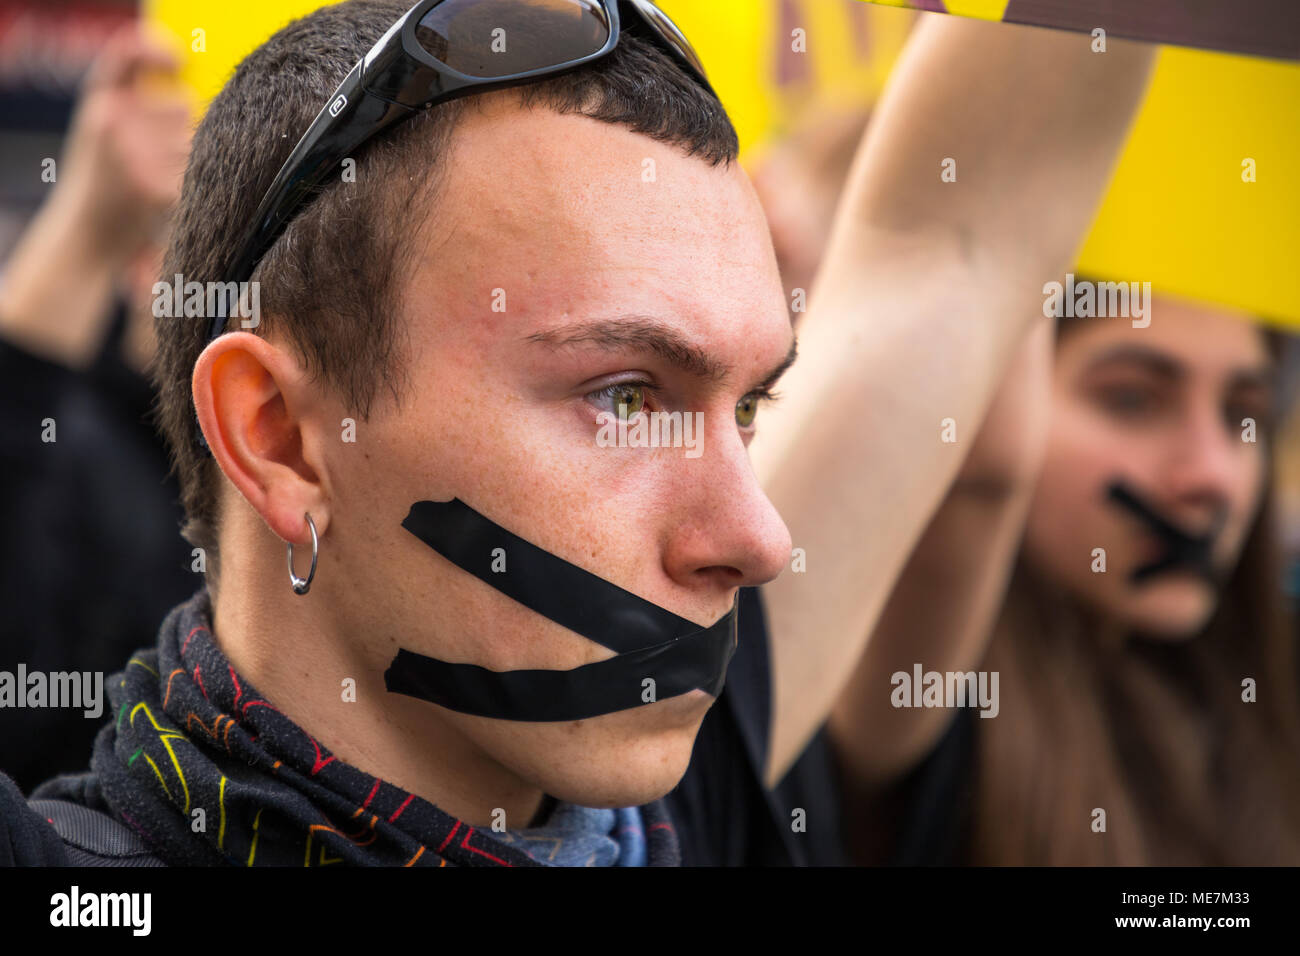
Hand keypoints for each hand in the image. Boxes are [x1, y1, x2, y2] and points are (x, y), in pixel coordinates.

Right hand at [52, 23, 191, 266]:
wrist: (85, 234)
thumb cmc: (101, 180)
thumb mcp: (101, 129)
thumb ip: (130, 101)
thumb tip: (187, 91)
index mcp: (98, 102)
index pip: (128, 54)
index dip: (156, 51)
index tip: (178, 61)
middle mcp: (114, 121)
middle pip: (183, 105)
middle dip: (181, 128)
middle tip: (153, 156)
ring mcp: (135, 153)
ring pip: (195, 139)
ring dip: (188, 157)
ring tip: (156, 177)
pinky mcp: (157, 187)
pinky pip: (198, 171)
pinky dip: (192, 184)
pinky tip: (164, 196)